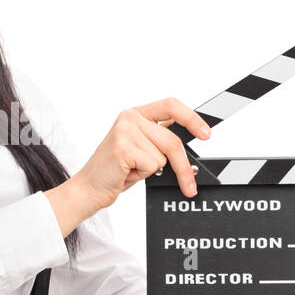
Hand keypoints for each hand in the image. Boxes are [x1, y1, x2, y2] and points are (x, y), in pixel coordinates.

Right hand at [45, 98, 210, 235]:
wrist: (88, 188)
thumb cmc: (115, 171)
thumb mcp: (140, 150)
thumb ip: (160, 140)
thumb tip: (191, 143)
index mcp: (135, 114)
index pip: (171, 105)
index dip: (192, 119)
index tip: (206, 134)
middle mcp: (130, 118)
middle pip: (172, 140)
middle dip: (183, 167)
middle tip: (188, 184)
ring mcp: (125, 131)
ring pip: (162, 156)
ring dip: (151, 171)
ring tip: (132, 170)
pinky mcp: (122, 148)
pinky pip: (152, 166)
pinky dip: (142, 176)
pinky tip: (126, 173)